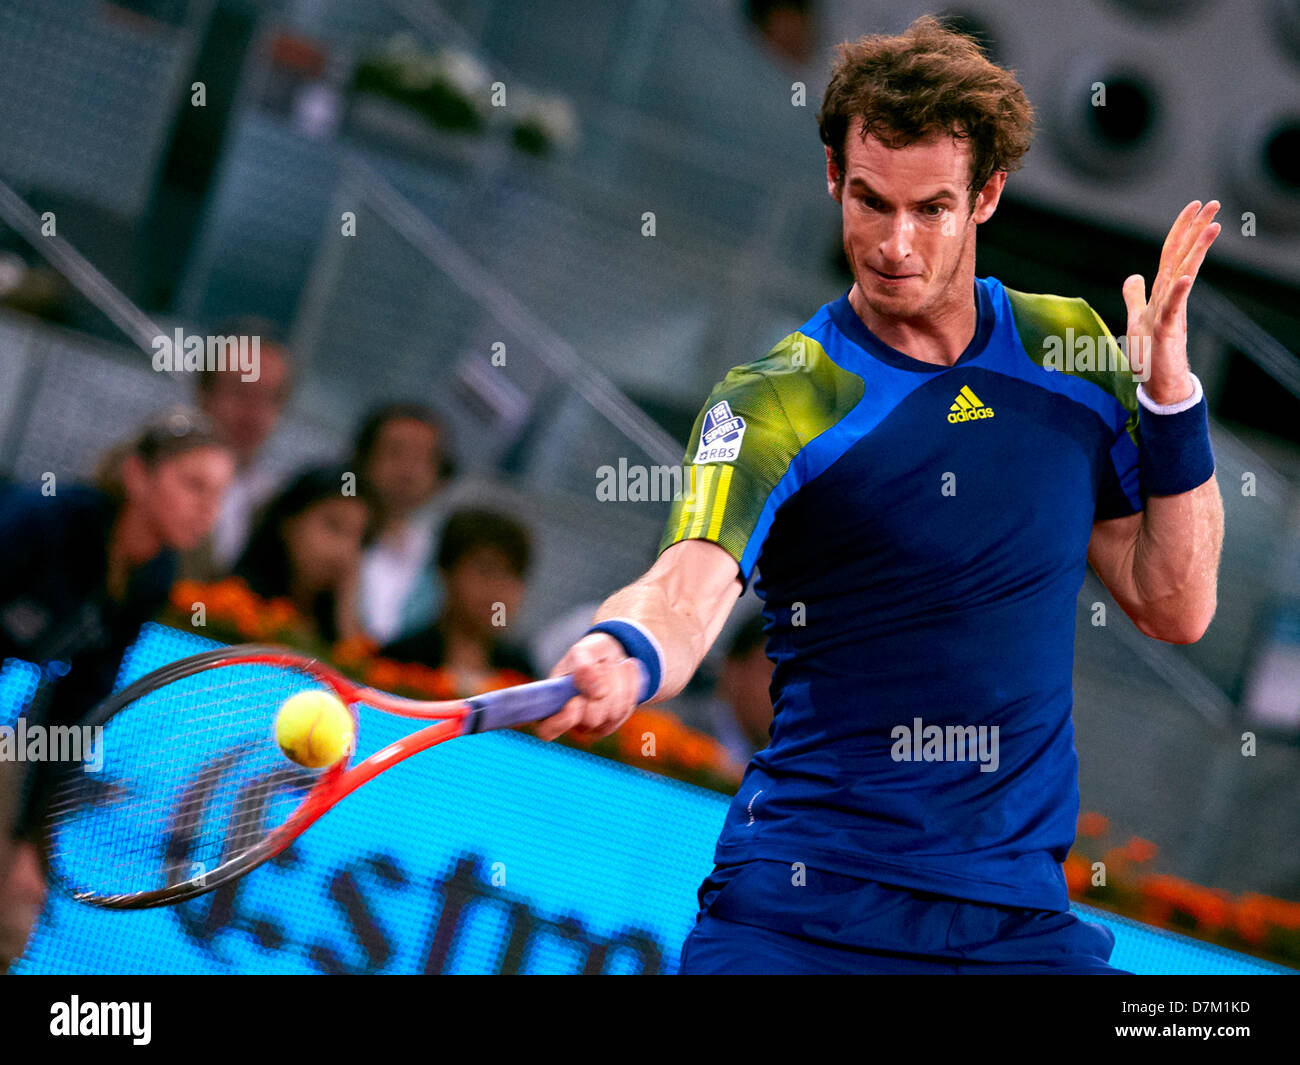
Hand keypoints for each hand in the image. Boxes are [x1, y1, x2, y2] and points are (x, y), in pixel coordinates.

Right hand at [536, 632, 643, 741]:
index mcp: (551, 705)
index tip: (575, 702)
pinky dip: (629, 684)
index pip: (547, 730)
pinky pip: (627, 707)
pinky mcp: (615, 721)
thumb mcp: (581, 651)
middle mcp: (571, 721)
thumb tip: (596, 692)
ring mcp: (594, 725)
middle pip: (590, 719)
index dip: (561, 721)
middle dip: (600, 689)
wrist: (611, 653)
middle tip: (600, 666)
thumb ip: (583, 667)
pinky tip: (624, 669)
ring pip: (613, 713)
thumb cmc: (589, 654)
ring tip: (611, 665)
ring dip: (616, 682)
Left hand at [1122, 200, 1219, 404]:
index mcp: (1162, 291)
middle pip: (1182, 256)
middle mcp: (1169, 297)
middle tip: (1214, 203)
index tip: (1194, 205)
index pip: (1172, 253)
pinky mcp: (1167, 330)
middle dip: (1196, 229)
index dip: (1180, 229)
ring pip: (1183, 275)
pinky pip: (1173, 308)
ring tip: (1212, 227)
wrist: (1158, 384)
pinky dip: (1178, 292)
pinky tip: (1185, 277)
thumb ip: (1135, 296)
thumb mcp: (1137, 318)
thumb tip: (1134, 275)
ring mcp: (1170, 312)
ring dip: (1196, 251)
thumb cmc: (1150, 353)